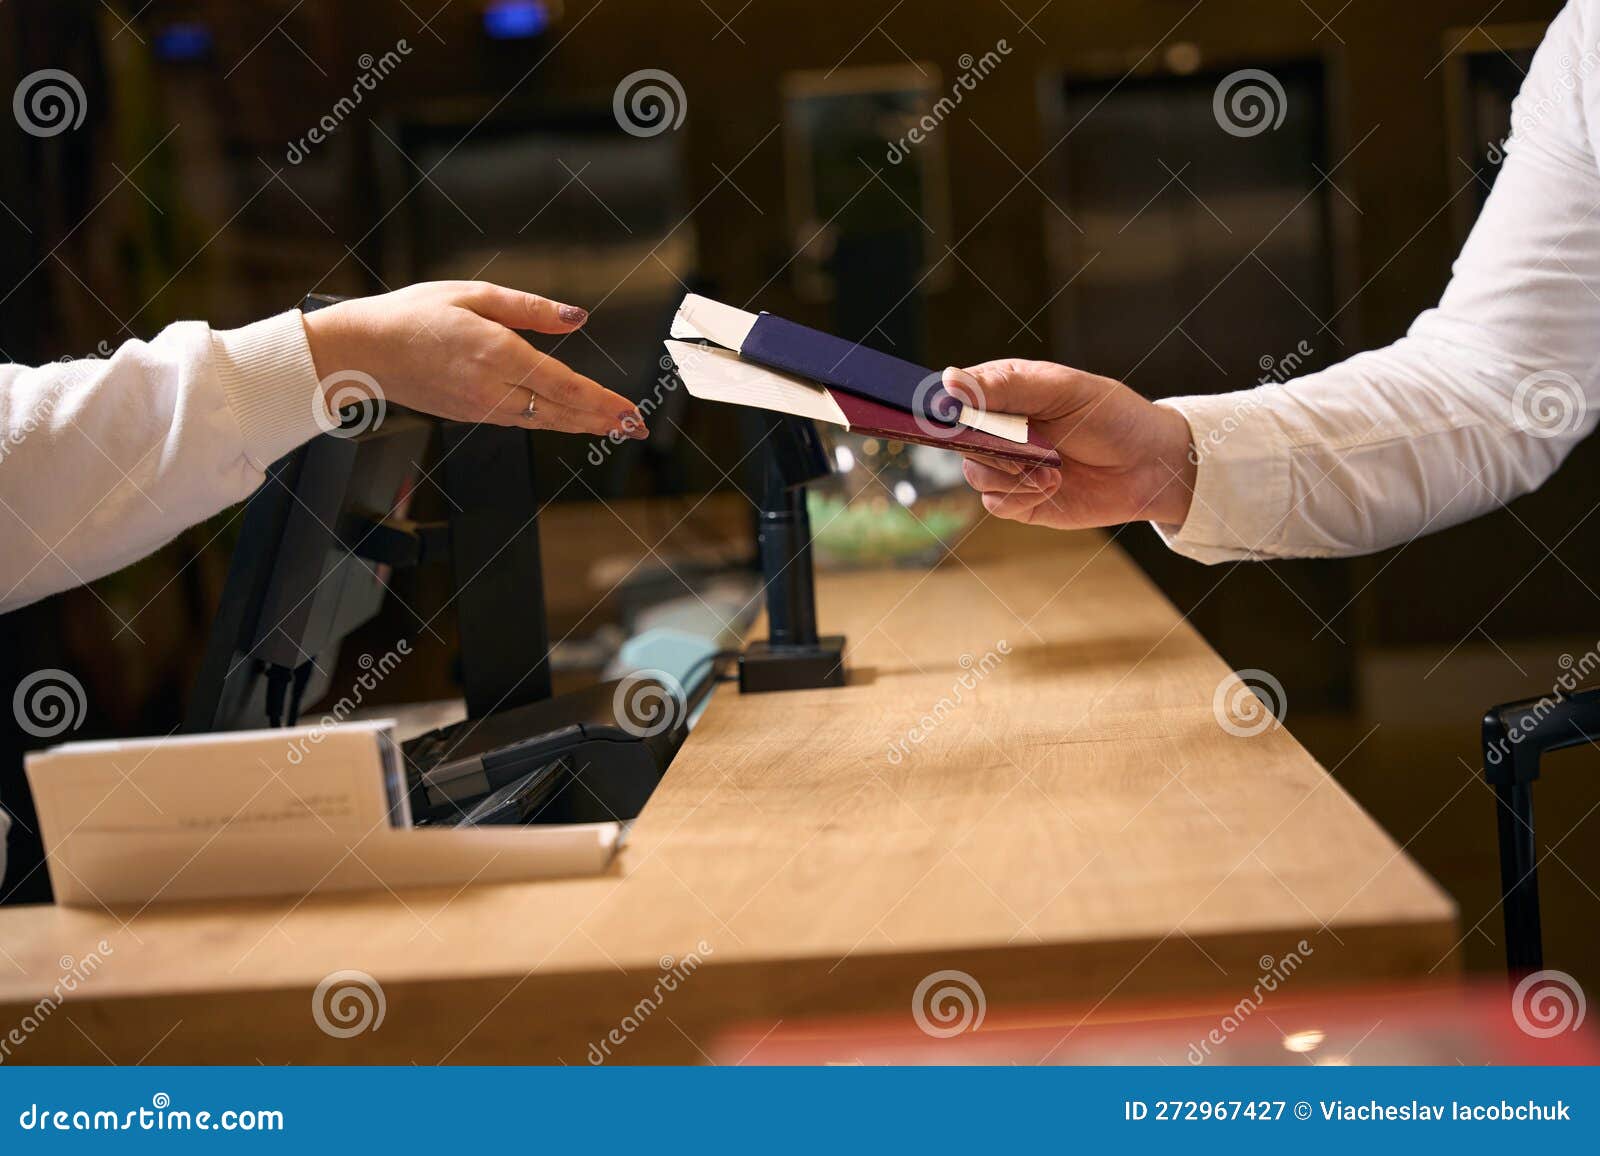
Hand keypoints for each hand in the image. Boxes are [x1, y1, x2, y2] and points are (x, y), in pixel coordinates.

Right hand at [300, 281, 646, 438]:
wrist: (365, 350)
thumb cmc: (413, 315)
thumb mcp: (475, 293)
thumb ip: (532, 309)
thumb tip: (578, 318)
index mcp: (496, 352)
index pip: (562, 385)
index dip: (601, 401)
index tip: (630, 411)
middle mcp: (492, 387)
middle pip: (560, 411)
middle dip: (602, 420)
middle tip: (636, 427)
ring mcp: (481, 407)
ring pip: (544, 421)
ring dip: (581, 424)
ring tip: (613, 426)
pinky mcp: (472, 415)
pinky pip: (522, 421)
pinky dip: (553, 422)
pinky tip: (570, 419)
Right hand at [943, 359, 1195, 529]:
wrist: (1149, 467)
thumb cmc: (1111, 417)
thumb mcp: (1061, 390)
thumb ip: (1006, 385)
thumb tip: (949, 381)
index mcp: (1005, 392)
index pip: (955, 395)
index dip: (947, 406)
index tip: (951, 415)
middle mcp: (1000, 429)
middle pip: (959, 439)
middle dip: (992, 445)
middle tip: (1029, 444)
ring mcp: (1007, 466)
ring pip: (975, 474)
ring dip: (1013, 475)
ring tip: (1053, 470)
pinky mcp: (1019, 500)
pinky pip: (995, 504)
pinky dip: (1021, 498)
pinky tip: (1053, 488)